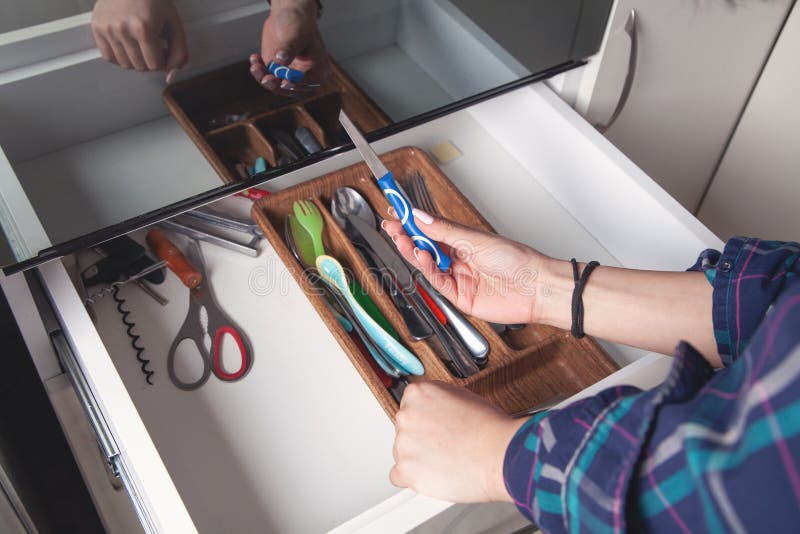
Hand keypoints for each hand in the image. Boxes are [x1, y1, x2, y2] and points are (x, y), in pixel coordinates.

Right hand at [91, 0, 187, 80]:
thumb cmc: (153, 0)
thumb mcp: (174, 24)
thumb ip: (179, 53)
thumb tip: (170, 77)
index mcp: (143, 28)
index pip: (154, 66)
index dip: (162, 60)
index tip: (162, 50)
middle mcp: (122, 29)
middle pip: (139, 67)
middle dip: (150, 60)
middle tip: (152, 45)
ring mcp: (107, 28)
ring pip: (124, 64)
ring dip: (135, 59)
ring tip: (139, 43)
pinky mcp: (96, 27)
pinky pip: (108, 57)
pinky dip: (119, 56)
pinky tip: (126, 44)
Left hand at [250, 0, 330, 92]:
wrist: (287, 15)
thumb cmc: (299, 22)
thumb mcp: (296, 33)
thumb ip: (289, 48)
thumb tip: (280, 60)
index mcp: (319, 69)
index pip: (310, 83)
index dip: (297, 84)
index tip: (285, 82)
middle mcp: (305, 76)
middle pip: (291, 89)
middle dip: (276, 85)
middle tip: (266, 78)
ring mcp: (289, 75)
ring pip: (276, 86)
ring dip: (264, 78)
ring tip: (255, 66)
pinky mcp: (276, 72)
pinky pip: (266, 77)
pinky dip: (259, 71)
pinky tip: (254, 58)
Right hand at [382, 210, 551, 324]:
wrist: (535, 287)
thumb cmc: (517, 260)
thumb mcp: (476, 239)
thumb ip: (444, 231)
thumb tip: (421, 217)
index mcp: (464, 241)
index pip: (431, 228)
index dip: (413, 220)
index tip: (397, 209)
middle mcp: (459, 259)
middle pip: (425, 246)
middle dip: (406, 235)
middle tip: (391, 224)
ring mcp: (458, 278)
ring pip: (427, 264)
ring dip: (413, 251)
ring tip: (402, 238)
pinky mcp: (459, 297)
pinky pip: (437, 281)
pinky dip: (427, 269)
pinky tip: (422, 256)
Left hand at [390, 381, 522, 501]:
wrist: (499, 455)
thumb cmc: (489, 428)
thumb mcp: (463, 396)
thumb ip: (439, 401)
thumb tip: (432, 409)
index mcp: (418, 394)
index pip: (410, 405)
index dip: (426, 418)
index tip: (435, 426)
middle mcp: (406, 415)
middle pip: (404, 429)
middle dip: (421, 437)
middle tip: (444, 445)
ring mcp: (403, 443)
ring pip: (402, 452)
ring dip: (418, 457)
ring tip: (446, 460)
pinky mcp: (406, 470)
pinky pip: (398, 476)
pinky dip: (412, 478)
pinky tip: (432, 474)